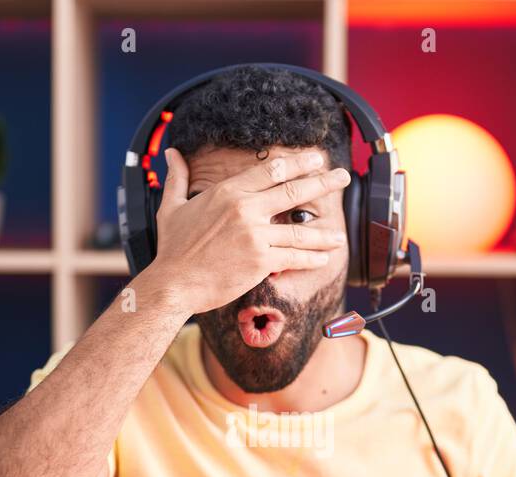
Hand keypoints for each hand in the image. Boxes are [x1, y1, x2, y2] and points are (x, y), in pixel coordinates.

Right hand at [146, 147, 349, 315]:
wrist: (174, 283)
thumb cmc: (172, 248)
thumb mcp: (171, 206)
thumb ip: (176, 178)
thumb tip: (171, 153)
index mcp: (228, 192)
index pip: (271, 171)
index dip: (297, 164)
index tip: (315, 160)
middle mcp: (245, 209)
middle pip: (293, 191)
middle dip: (322, 182)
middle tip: (343, 176)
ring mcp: (255, 236)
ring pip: (298, 230)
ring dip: (323, 232)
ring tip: (340, 234)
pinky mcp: (260, 262)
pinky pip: (293, 257)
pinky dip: (311, 259)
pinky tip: (324, 258)